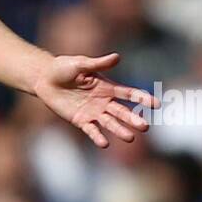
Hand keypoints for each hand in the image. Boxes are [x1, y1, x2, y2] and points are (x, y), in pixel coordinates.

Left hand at [32, 51, 158, 147]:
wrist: (45, 79)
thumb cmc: (64, 68)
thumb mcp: (81, 64)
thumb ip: (98, 64)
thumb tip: (117, 57)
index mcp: (107, 87)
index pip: (129, 93)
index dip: (142, 98)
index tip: (156, 104)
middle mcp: (103, 101)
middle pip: (121, 111)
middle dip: (133, 119)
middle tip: (145, 127)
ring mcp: (92, 112)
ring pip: (109, 123)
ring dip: (119, 130)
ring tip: (130, 138)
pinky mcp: (80, 120)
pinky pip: (90, 130)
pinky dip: (97, 136)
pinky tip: (104, 143)